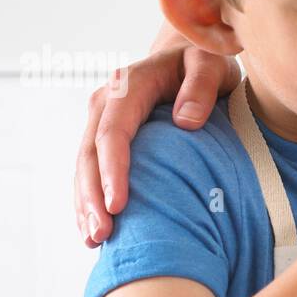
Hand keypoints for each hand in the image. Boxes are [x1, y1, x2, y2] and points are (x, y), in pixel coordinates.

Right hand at [75, 44, 239, 245]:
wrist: (188, 55)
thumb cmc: (204, 60)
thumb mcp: (212, 63)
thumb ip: (202, 86)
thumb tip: (185, 121)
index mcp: (129, 85)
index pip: (113, 132)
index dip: (112, 170)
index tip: (118, 205)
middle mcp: (107, 103)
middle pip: (89, 154)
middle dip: (92, 197)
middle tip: (101, 235)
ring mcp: (102, 120)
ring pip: (84, 166)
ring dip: (85, 204)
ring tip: (94, 241)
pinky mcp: (105, 137)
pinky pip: (91, 171)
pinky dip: (90, 199)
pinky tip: (94, 229)